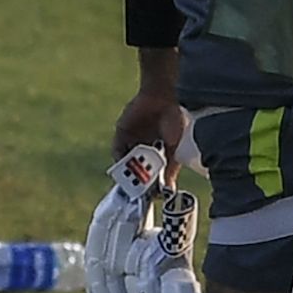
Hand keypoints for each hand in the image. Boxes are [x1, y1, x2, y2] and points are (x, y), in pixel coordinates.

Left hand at [112, 48, 184, 184]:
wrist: (161, 96)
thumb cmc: (174, 119)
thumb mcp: (174, 146)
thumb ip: (170, 167)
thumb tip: (169, 189)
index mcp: (158, 152)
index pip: (151, 174)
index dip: (151, 184)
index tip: (152, 196)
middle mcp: (143, 148)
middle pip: (136, 170)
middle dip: (137, 182)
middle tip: (139, 193)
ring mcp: (131, 142)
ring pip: (126, 164)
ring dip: (128, 174)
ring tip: (132, 183)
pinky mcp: (121, 134)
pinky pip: (117, 151)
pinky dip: (120, 160)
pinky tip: (125, 168)